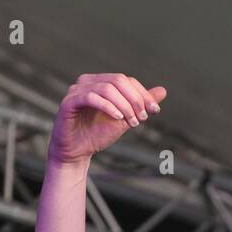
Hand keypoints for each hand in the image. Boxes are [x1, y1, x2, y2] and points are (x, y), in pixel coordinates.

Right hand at [49, 73, 166, 166]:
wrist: (78, 151)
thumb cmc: (98, 134)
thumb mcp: (125, 118)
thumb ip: (140, 104)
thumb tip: (163, 90)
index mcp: (101, 82)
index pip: (127, 80)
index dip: (143, 94)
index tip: (155, 111)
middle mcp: (88, 82)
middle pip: (118, 80)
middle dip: (135, 100)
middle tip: (143, 118)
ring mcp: (77, 91)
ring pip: (107, 88)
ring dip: (124, 106)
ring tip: (132, 122)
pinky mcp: (69, 102)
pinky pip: (90, 97)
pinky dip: (108, 107)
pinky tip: (118, 118)